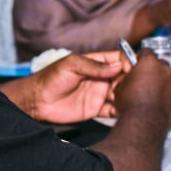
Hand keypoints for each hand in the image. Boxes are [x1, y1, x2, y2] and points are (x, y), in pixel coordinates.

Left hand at [5, 51, 125, 123]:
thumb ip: (95, 66)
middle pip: (124, 77)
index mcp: (96, 63)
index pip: (118, 59)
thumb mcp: (72, 65)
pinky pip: (112, 110)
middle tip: (134, 85)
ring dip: (127, 95)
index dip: (128, 62)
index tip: (134, 67)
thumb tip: (117, 66)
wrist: (36, 101)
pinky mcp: (96, 109)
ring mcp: (99, 94)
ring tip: (129, 97)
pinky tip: (122, 110)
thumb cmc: (50, 78)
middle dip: (131, 80)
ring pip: (121, 93)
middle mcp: (101, 78)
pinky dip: (120, 110)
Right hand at [114, 50, 170, 129]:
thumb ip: (127, 77)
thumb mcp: (119, 87)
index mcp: (149, 63)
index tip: (137, 64)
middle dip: (152, 71)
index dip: (140, 58)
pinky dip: (169, 96)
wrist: (144, 122)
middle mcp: (165, 70)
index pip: (146, 52)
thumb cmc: (132, 105)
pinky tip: (159, 104)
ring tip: (151, 95)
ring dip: (162, 84)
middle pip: (159, 65)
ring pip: (169, 79)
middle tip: (143, 81)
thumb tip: (128, 79)